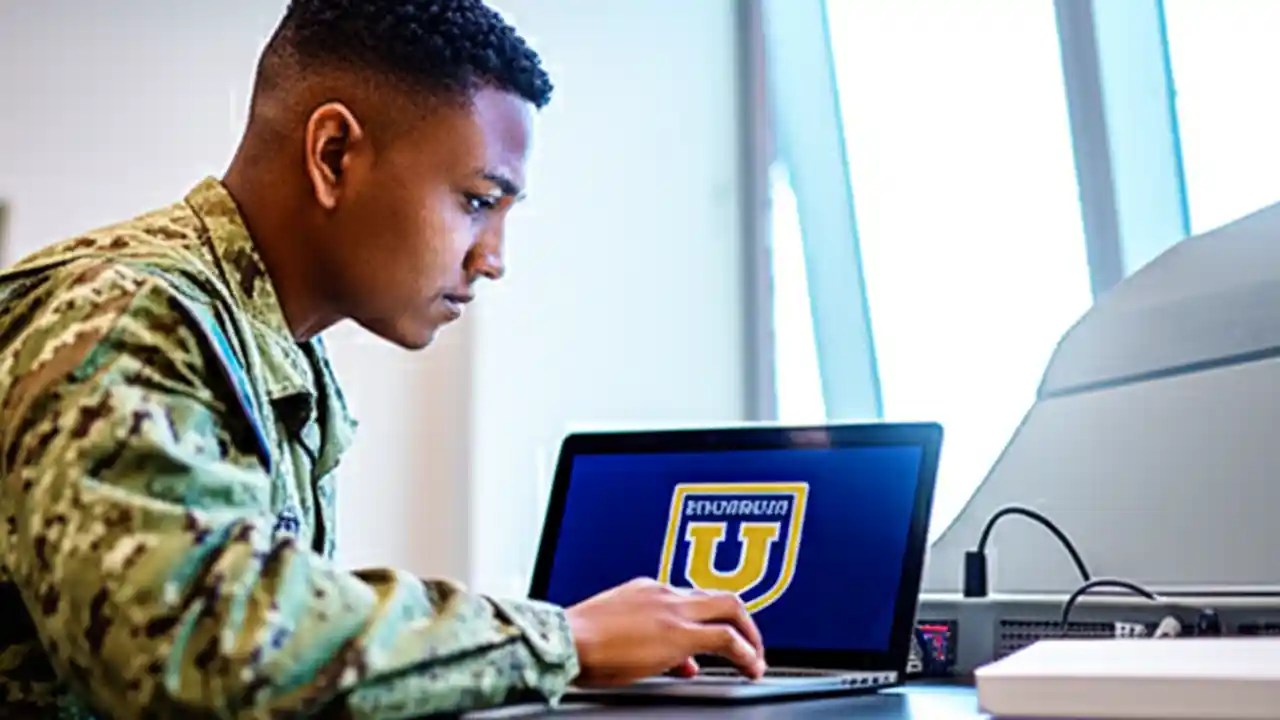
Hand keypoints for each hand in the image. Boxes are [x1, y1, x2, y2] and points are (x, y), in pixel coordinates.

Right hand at [565, 577, 766, 687]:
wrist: (565, 640)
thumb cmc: (579, 642)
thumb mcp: (618, 636)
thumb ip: (650, 644)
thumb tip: (679, 663)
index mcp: (647, 590)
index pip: (691, 600)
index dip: (708, 622)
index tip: (711, 645)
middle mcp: (664, 592)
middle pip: (719, 596)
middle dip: (743, 620)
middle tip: (751, 643)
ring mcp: (672, 609)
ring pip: (729, 608)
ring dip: (749, 635)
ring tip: (756, 658)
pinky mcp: (678, 633)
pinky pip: (725, 638)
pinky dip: (745, 652)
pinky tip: (751, 667)